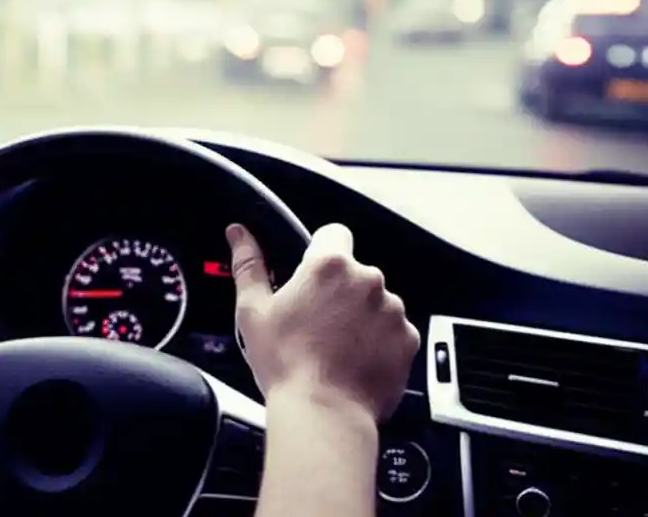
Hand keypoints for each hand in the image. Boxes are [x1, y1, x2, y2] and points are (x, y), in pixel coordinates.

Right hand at [228, 222, 418, 421]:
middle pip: (354, 272)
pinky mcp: (408, 339)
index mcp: (329, 266)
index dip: (320, 251)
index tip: (310, 276)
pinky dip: (378, 340)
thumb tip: (239, 235)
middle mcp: (367, 281)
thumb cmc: (286, 364)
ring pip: (375, 301)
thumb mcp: (253, 311)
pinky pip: (393, 330)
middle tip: (315, 321)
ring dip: (359, 315)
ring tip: (335, 346)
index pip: (333, 233)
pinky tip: (355, 359)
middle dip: (338, 290)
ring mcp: (393, 310)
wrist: (324, 414)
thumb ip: (248, 265)